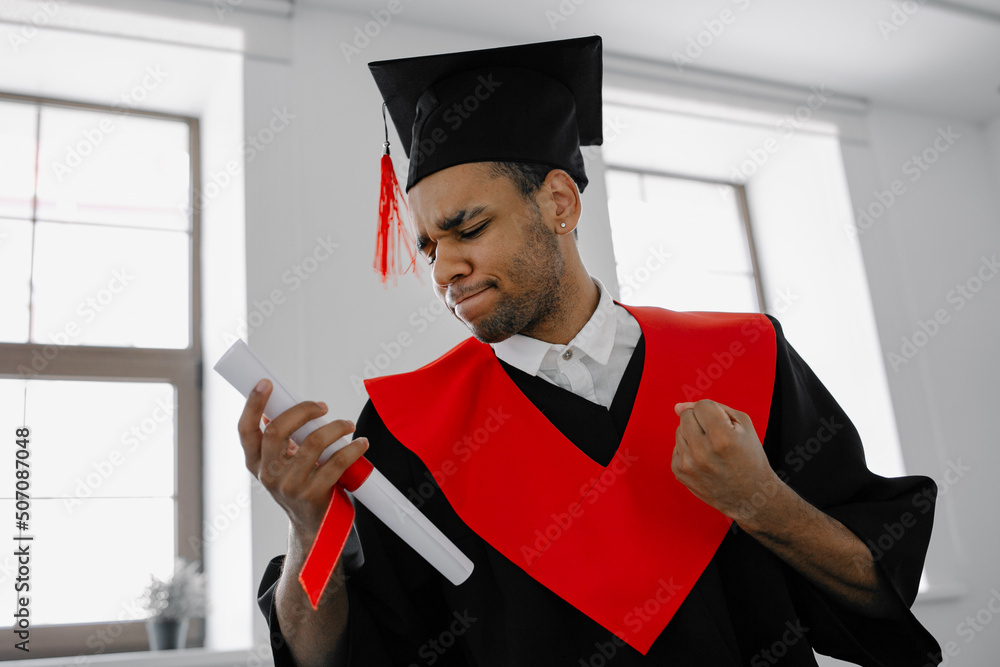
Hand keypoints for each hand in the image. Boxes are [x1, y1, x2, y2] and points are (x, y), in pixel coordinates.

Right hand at [237, 379, 368, 539]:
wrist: (313, 527)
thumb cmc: (299, 485)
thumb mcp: (280, 464)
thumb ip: (278, 439)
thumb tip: (275, 405)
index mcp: (256, 462)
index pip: (246, 430)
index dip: (252, 405)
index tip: (265, 383)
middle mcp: (268, 474)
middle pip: (278, 430)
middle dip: (303, 410)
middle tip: (322, 406)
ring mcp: (290, 485)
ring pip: (313, 442)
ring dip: (335, 427)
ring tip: (347, 425)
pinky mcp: (314, 494)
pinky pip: (337, 462)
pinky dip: (353, 448)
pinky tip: (361, 444)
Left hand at [671, 399, 778, 523]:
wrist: (749, 496)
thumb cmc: (749, 455)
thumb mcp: (742, 425)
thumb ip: (712, 407)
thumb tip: (677, 407)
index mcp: (722, 438)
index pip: (702, 406)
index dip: (714, 412)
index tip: (724, 425)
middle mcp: (702, 452)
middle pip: (686, 416)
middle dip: (700, 421)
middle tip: (717, 436)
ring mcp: (688, 464)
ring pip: (679, 430)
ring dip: (693, 435)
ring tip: (712, 450)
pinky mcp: (679, 473)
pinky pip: (677, 447)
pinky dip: (689, 450)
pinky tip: (704, 460)